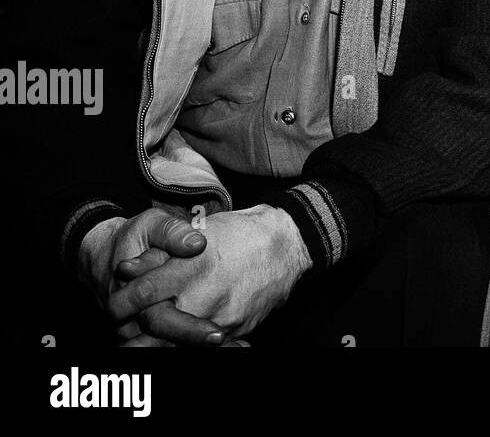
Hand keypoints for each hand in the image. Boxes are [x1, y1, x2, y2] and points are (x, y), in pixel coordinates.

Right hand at [78, 208, 226, 345]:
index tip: (218, 334)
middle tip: (228, 342)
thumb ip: (172, 232)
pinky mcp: (139, 334)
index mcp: (135, 294)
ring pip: (163, 348)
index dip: (190, 330)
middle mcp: (132, 319)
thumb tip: (197, 244)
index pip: (160, 320)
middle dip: (197, 344)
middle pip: (165, 342)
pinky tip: (229, 344)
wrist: (103, 254)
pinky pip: (163, 346)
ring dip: (195, 349)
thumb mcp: (151, 224)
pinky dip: (191, 347)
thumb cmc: (133, 236)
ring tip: (236, 347)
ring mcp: (133, 330)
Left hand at [106, 204, 310, 340]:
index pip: (145, 292)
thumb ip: (161, 252)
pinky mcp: (234, 329)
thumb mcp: (198, 232)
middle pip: (157, 323)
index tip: (115, 303)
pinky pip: (201, 344)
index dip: (123, 300)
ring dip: (155, 340)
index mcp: (196, 264)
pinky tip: (174, 337)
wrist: (285, 246)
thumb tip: (126, 270)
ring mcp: (222, 315)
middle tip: (121, 326)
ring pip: (177, 340)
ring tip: (140, 338)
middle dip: (134, 327)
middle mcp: (208, 293)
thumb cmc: (239, 234)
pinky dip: (184, 342)